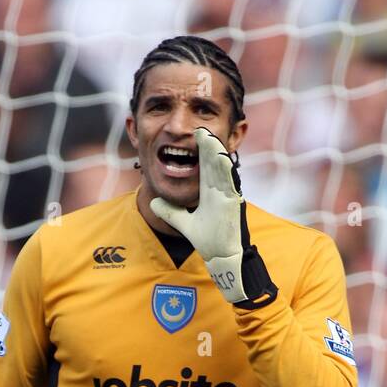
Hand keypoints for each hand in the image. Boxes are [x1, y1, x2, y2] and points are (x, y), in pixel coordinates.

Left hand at [150, 127, 275, 305]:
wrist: (222, 258)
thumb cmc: (211, 241)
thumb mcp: (184, 224)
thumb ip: (171, 213)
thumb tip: (154, 203)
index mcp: (211, 193)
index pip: (205, 167)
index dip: (200, 151)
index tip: (194, 136)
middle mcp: (220, 191)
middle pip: (213, 164)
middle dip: (208, 146)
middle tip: (201, 129)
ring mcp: (228, 196)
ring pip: (222, 169)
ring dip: (216, 153)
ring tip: (208, 137)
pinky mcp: (233, 203)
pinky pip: (230, 183)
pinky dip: (225, 170)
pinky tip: (220, 157)